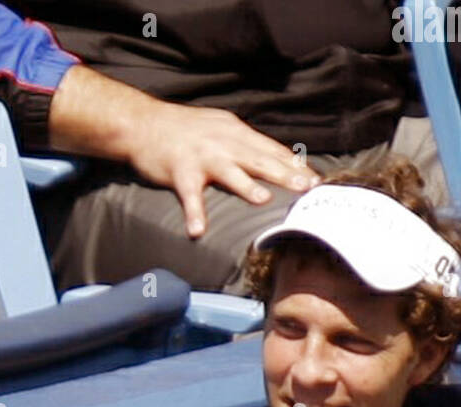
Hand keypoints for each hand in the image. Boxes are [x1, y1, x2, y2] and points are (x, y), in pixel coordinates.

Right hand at [125, 101, 318, 236]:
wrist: (143, 122)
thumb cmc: (184, 130)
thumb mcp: (221, 129)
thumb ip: (245, 144)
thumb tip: (273, 160)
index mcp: (237, 133)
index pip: (272, 150)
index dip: (295, 165)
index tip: (317, 179)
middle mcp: (224, 142)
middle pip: (260, 159)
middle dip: (285, 173)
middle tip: (307, 188)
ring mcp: (202, 156)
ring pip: (229, 172)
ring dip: (246, 186)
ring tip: (264, 201)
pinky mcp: (179, 170)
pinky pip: (189, 195)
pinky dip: (193, 212)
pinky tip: (198, 230)